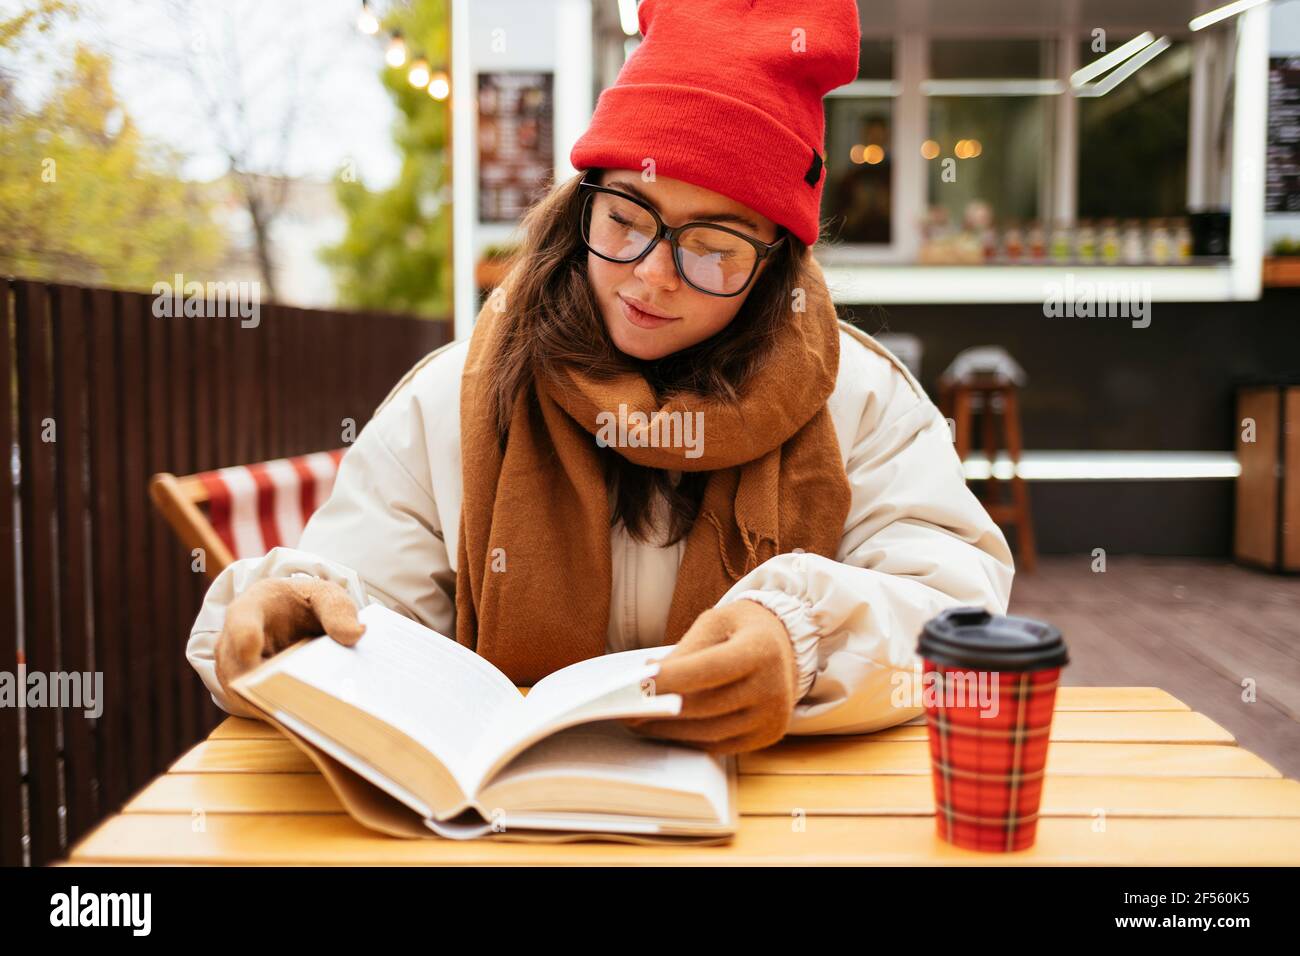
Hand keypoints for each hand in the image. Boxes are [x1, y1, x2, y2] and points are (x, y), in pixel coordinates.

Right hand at [215, 577, 364, 701]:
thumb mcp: (328, 596)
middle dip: (264, 685)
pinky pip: (255, 707)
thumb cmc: (307, 604)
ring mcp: (234, 668)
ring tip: (310, 715)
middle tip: (298, 700)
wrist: (295, 617)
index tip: (252, 650)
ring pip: (243, 694)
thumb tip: (356, 634)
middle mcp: (233, 640)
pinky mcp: (244, 691)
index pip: (241, 621)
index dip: (244, 637)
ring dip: (273, 705)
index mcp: (253, 606)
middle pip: (237, 669)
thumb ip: (339, 611)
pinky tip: (308, 720)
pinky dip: (278, 714)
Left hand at [622, 599, 798, 754]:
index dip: (672, 679)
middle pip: (706, 705)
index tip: (636, 685)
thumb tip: (647, 678)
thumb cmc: (741, 629)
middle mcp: (773, 687)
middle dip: (660, 709)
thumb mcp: (716, 622)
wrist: (785, 645)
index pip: (711, 669)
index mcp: (761, 649)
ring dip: (667, 730)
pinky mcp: (766, 736)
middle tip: (622, 708)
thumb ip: (684, 650)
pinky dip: (687, 740)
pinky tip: (662, 730)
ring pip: (709, 732)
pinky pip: (719, 745)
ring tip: (636, 722)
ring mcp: (772, 716)